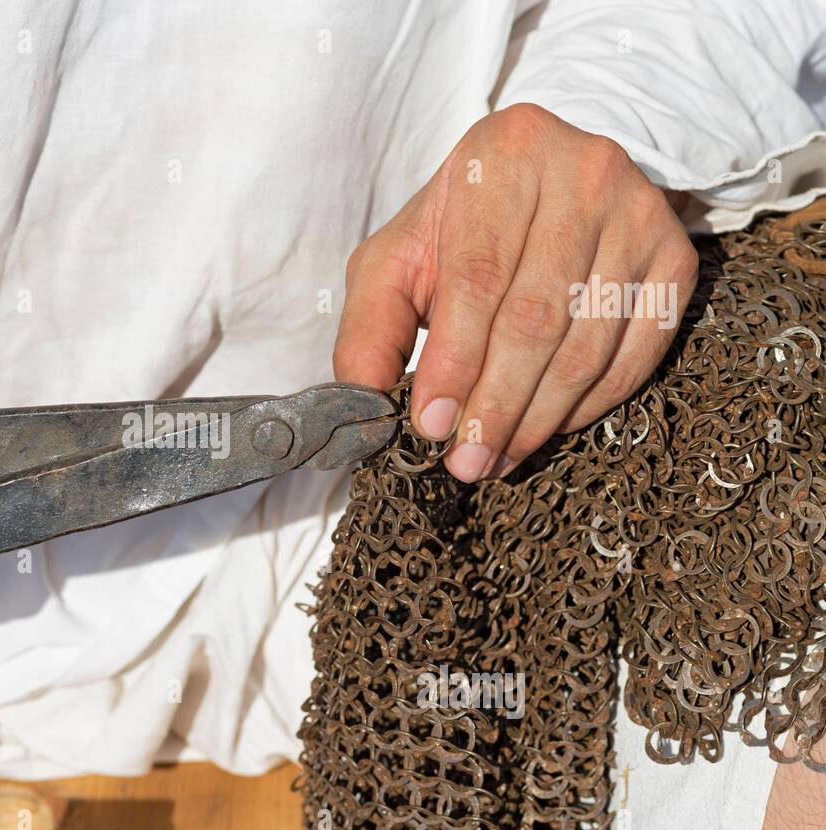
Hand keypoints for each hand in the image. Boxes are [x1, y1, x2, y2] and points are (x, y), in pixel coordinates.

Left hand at [335, 103, 697, 481]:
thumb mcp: (397, 260)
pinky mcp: (678, 256)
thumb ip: (370, 327)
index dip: (456, 361)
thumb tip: (363, 403)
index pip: (479, 278)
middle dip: (497, 405)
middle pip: (538, 318)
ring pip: (589, 343)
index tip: (431, 425)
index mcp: (503, 156)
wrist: (543, 185)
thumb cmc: (458, 229)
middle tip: (466, 462)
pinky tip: (549, 427)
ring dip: (540, 418)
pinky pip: (639, 352)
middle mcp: (584, 173)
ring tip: (497, 458)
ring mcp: (641, 213)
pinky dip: (591, 404)